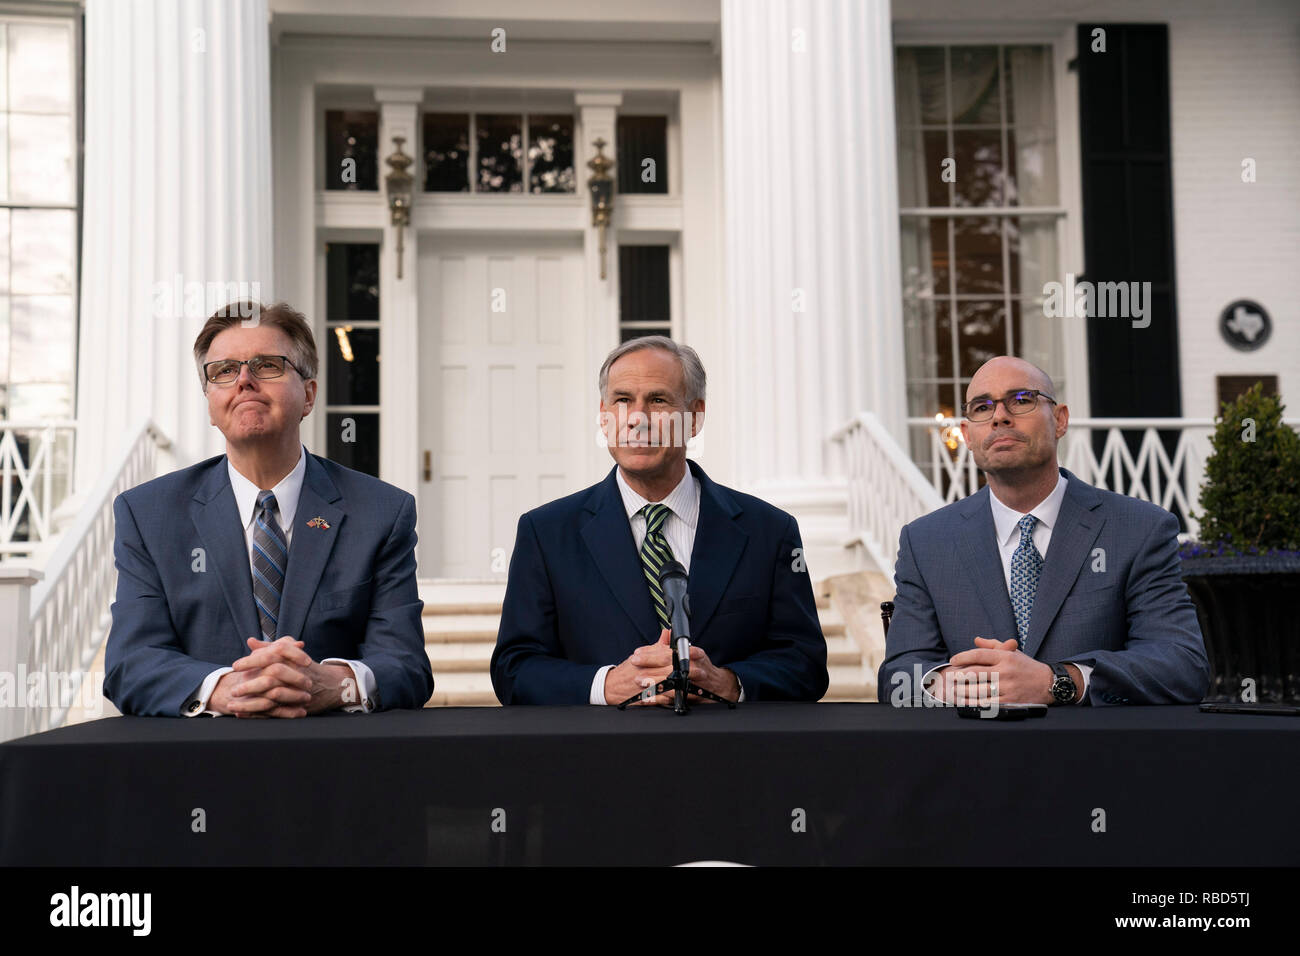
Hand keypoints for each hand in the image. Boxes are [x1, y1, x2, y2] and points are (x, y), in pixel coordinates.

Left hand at [215, 637, 356, 716]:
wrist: (331, 685)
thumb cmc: (305, 667)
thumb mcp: (289, 653)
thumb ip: (269, 647)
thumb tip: (250, 642)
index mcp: (294, 657)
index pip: (272, 654)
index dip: (252, 660)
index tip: (235, 666)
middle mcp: (298, 672)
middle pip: (273, 675)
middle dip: (251, 683)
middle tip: (234, 688)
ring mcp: (299, 690)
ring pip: (273, 695)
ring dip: (251, 701)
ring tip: (233, 704)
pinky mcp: (298, 706)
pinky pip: (275, 711)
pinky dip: (256, 713)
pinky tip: (241, 713)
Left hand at [610, 629, 740, 706]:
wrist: (718, 686)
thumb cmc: (701, 668)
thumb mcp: (691, 653)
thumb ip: (675, 646)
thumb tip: (665, 633)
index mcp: (691, 652)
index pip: (667, 650)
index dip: (651, 652)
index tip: (637, 652)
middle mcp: (693, 664)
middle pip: (668, 662)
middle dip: (649, 662)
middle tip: (634, 662)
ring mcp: (693, 680)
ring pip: (670, 678)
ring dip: (654, 679)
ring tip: (639, 680)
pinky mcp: (692, 694)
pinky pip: (674, 695)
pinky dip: (661, 697)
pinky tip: (651, 697)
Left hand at [943, 636, 1056, 704]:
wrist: (1049, 683)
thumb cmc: (1026, 666)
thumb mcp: (1013, 652)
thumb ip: (993, 645)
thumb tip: (975, 639)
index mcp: (1005, 657)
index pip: (979, 654)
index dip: (963, 656)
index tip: (953, 660)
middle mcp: (1006, 671)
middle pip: (975, 673)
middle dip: (958, 675)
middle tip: (949, 676)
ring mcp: (1008, 687)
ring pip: (978, 690)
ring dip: (962, 690)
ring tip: (952, 690)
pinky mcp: (1010, 702)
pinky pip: (987, 703)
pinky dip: (973, 703)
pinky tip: (964, 702)